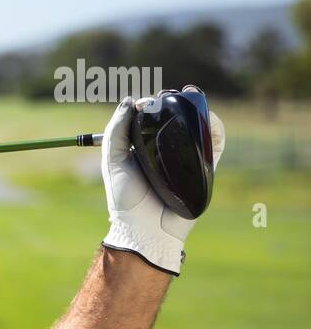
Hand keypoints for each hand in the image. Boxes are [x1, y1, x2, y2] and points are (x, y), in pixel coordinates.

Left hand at [100, 84, 224, 274]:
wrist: (146, 229)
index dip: (148, 105)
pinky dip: (215, 129)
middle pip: (173, 119)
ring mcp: (184, 158)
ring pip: (195, 127)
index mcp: (140, 148)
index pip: (147, 118)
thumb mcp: (112, 162)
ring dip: (195, 110)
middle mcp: (163, 151)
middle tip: (168, 99)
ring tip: (188, 100)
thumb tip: (129, 101)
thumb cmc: (125, 199)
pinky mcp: (203, 168)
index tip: (144, 103)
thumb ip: (115, 132)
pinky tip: (207, 119)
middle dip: (172, 104)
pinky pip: (214, 145)